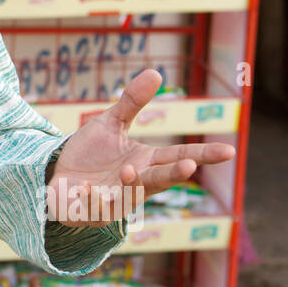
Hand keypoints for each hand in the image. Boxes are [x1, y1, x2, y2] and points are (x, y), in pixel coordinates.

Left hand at [46, 69, 234, 227]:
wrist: (58, 175)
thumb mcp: (111, 124)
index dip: (204, 155)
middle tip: (189, 167)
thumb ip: (132, 102)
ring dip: (132, 186)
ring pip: (131, 197)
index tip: (229, 151)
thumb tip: (157, 73)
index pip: (179, 158)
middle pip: (161, 179)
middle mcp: (137, 184)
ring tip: (127, 170)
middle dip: (174, 174)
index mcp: (146, 163)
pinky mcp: (93, 213)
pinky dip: (92, 199)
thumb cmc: (90, 153)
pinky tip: (85, 187)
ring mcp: (117, 201)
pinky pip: (96, 208)